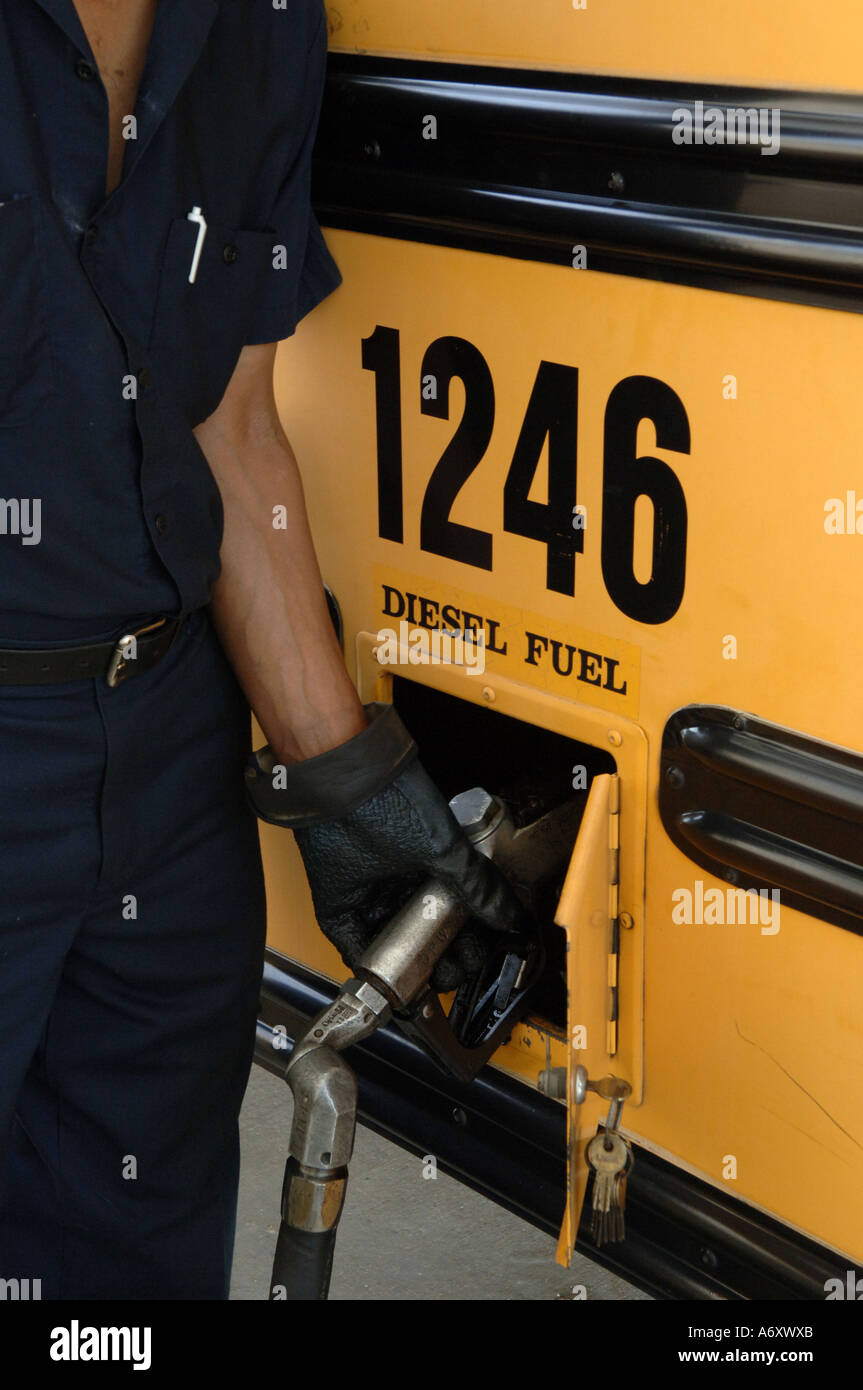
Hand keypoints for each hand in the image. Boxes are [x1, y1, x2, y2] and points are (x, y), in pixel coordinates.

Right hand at [244, 702, 525, 988]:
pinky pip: (417, 881)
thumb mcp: (432, 848)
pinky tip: (468, 891)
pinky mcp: (387, 852)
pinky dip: (442, 887)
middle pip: (404, 942)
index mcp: (346, 916)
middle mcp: (358, 900)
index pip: (384, 969)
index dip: (422, 978)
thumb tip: (506, 915)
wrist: (349, 747)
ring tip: (480, 923)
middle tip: (477, 949)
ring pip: (414, 913)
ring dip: (447, 918)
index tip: (454, 977)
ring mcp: (372, 875)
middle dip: (444, 948)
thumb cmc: (363, 799)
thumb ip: (474, 885)